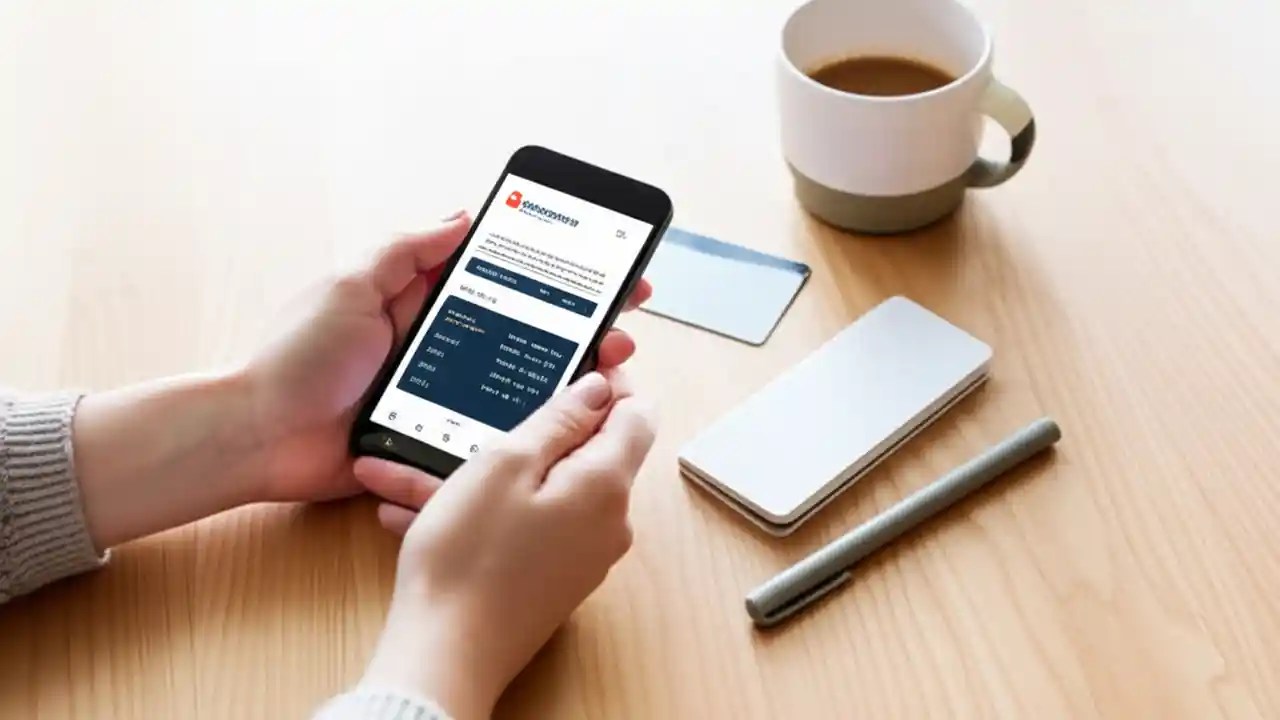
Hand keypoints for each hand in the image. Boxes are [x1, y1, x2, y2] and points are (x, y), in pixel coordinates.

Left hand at [242, 212, 651, 503]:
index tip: (601, 269)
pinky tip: (567, 419)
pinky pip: (490, 427)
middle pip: (524, 330)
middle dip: (579, 325)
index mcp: (419, 302)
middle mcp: (438, 346)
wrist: (259, 439)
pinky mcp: (435, 436)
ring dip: (567, 374)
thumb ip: (405, 251)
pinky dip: (529, 423)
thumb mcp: (349, 286)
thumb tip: (462, 216)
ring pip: (517, 381)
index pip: (501, 278)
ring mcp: (440, 393)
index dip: (552, 274)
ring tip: (608, 369)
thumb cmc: (298, 360)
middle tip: (624, 323)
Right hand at [356, 370, 654, 718]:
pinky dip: (483, 509)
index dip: (610, 380)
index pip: (637, 414)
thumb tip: (598, 389)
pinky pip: (525, 523)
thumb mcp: (507, 462)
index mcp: (606, 484)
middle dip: (531, 427)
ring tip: (412, 466)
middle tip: (476, 411)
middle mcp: (607, 522)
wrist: (444, 657)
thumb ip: (560, 419)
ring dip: (487, 470)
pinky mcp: (551, 578)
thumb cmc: (468, 559)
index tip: (575, 361)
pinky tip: (418, 508)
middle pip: (588, 450)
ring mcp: (582, 555)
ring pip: (543, 488)